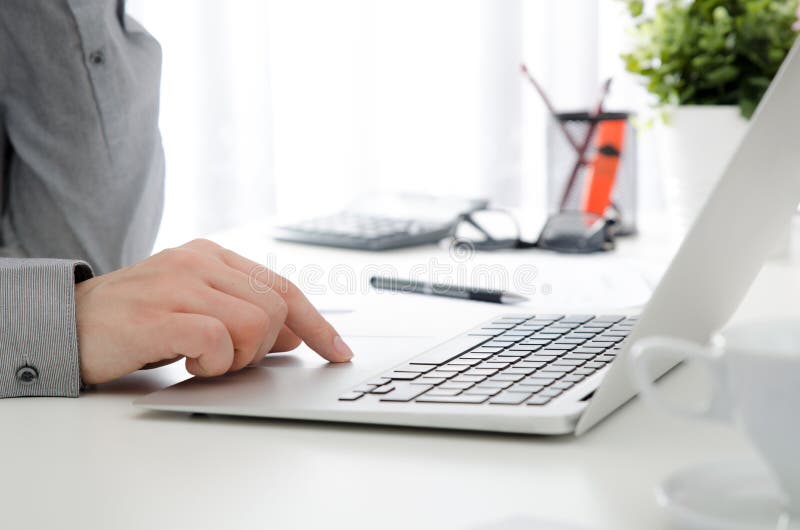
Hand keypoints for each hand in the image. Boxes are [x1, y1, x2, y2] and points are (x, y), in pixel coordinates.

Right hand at [75, 239, 352, 383]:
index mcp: (214, 256)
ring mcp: (179, 284)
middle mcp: (200, 262)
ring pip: (255, 323)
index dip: (318, 323)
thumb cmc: (139, 320)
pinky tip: (189, 363)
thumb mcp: (199, 310)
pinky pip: (216, 339)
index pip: (284, 286)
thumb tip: (297, 335)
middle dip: (265, 347)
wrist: (69, 324)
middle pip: (276, 308)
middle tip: (228, 358)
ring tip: (204, 360)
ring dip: (238, 357)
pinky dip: (213, 362)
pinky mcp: (159, 313)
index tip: (339, 351)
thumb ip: (246, 314)